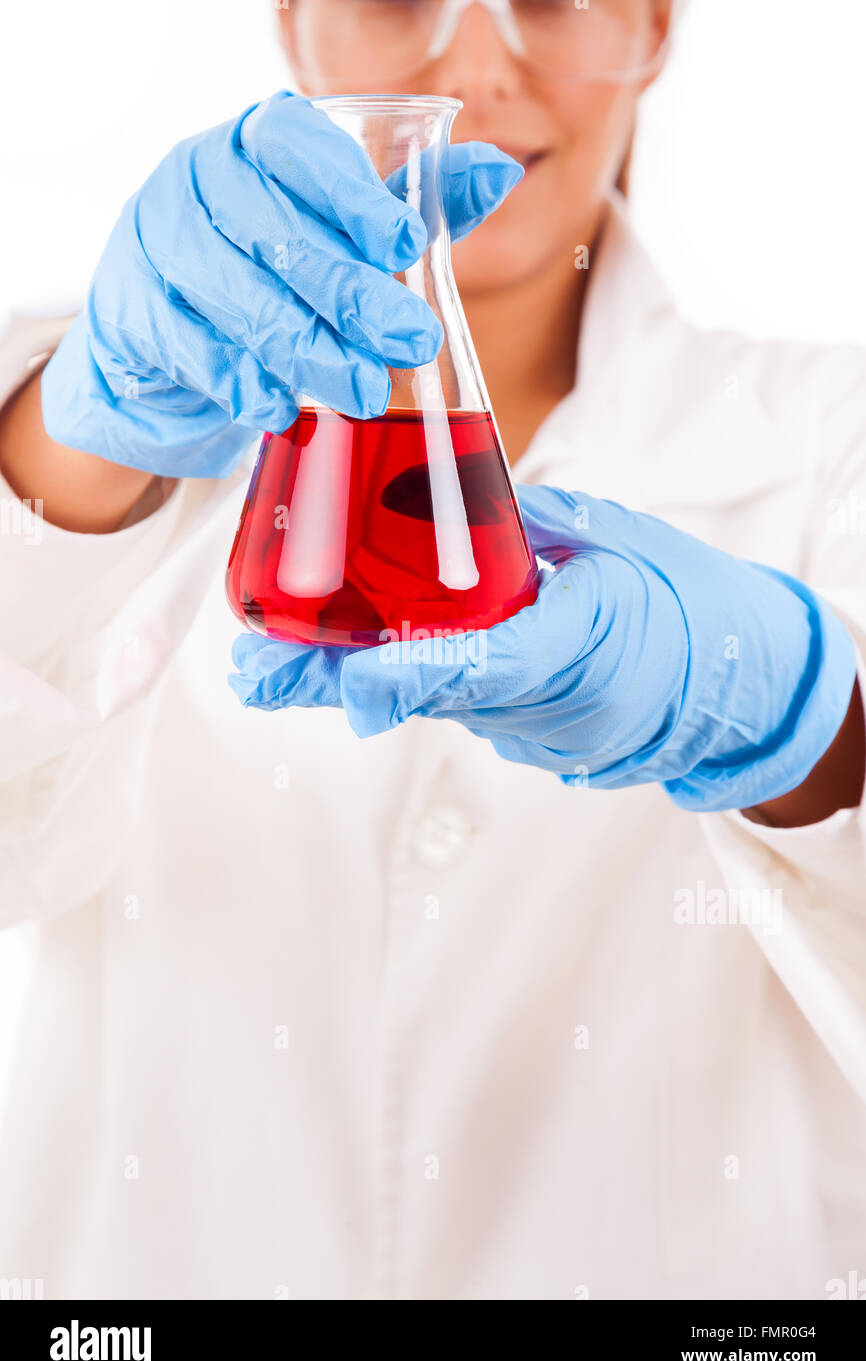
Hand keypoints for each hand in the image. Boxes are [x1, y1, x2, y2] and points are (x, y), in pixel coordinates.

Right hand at [40, 90, 521, 478]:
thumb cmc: (275, 269)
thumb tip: (500, 171)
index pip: (300, 151)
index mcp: (256, 142)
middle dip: (351, 294)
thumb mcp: (347, 231)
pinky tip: (278, 408)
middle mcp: (198, 179)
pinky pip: (188, 348)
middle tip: (411, 342)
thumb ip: (419, 202)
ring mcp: (155, 242)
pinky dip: (239, 381)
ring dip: (304, 350)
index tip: (407, 244)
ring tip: (363, 392)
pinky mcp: (129, 310)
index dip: (353, 198)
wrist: (169, 333)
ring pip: (235, 296)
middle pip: (275, 234)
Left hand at [228, 484, 857, 813]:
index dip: (412, 675)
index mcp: (583, 648)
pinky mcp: (529, 737)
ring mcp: (538, 733)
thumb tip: (452, 497)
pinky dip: (401, 683)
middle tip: (255, 674)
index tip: (352, 678)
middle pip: (430, 695)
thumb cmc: (689, 602)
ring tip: (271, 663)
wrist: (738, 683)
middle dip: (337, 683)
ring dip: (354, 681)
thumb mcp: (618, 543)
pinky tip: (342, 664)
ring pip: (433, 703)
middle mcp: (551, 706)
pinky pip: (458, 706)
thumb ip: (535, 529)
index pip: (488, 667)